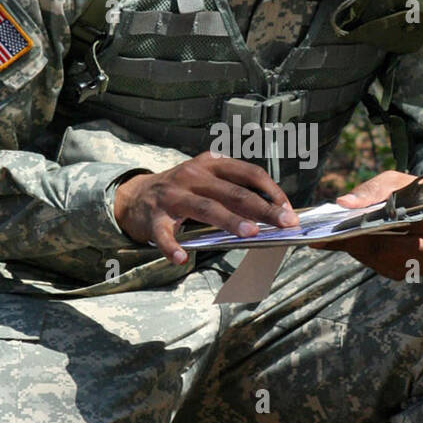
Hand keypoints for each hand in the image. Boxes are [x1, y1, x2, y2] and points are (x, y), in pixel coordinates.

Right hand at [112, 151, 299, 263]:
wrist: (134, 195)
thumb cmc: (181, 191)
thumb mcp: (206, 180)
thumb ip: (232, 191)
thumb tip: (270, 214)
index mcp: (210, 164)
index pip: (249, 173)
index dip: (271, 190)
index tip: (288, 210)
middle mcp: (192, 176)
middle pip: (233, 192)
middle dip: (262, 208)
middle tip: (284, 223)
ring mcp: (172, 195)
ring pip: (206, 208)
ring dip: (230, 221)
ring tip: (251, 233)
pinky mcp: (154, 217)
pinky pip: (164, 234)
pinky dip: (172, 246)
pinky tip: (182, 258)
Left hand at [310, 170, 422, 280]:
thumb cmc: (412, 194)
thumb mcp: (394, 182)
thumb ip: (371, 191)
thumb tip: (343, 203)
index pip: (391, 226)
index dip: (359, 229)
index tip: (330, 230)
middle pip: (381, 249)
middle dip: (350, 241)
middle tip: (321, 237)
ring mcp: (418, 264)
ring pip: (376, 260)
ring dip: (354, 248)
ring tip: (333, 237)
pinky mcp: (406, 272)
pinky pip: (377, 265)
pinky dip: (362, 254)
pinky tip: (352, 242)